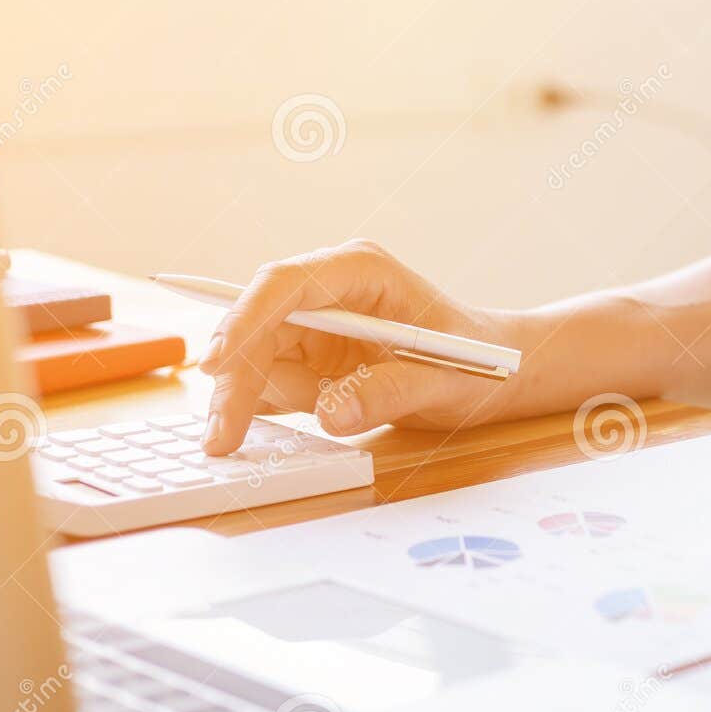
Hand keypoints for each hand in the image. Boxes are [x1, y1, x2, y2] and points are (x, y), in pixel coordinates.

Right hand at [198, 240, 528, 453]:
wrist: (494, 373)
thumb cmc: (478, 363)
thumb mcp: (446, 381)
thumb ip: (391, 393)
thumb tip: (329, 413)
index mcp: (361, 272)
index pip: (286, 284)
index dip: (244, 319)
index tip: (216, 362)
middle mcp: (329, 289)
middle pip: (257, 325)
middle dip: (235, 379)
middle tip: (221, 439)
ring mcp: (316, 321)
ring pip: (254, 356)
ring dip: (250, 399)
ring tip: (286, 426)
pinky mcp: (310, 352)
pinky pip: (269, 378)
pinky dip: (267, 406)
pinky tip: (290, 419)